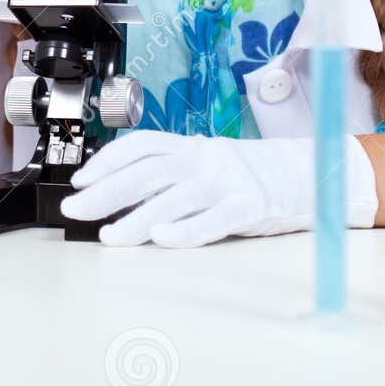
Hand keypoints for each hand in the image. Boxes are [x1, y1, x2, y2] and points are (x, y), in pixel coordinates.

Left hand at [60, 130, 376, 247]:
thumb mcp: (207, 162)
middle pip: (146, 174)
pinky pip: (212, 221)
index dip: (107, 161)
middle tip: (75, 209)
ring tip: (109, 236)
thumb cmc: (248, 175)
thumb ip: (171, 173)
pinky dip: (184, 230)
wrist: (309, 175)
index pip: (141, 146)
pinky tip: (160, 239)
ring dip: (135, 219)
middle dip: (105, 192)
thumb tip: (118, 195)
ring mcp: (227, 182)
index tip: (80, 179)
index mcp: (191, 146)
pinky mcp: (248, 207)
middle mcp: (205, 160)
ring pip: (172, 200)